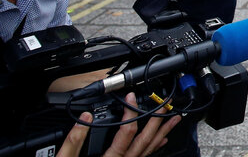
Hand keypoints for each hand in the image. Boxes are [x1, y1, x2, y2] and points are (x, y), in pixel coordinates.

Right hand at [58, 94, 179, 156]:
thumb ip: (74, 141)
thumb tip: (85, 118)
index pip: (127, 132)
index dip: (131, 113)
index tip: (131, 97)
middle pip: (144, 140)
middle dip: (157, 121)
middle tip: (165, 106)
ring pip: (149, 149)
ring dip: (162, 133)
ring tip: (173, 120)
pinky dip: (154, 147)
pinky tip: (162, 141)